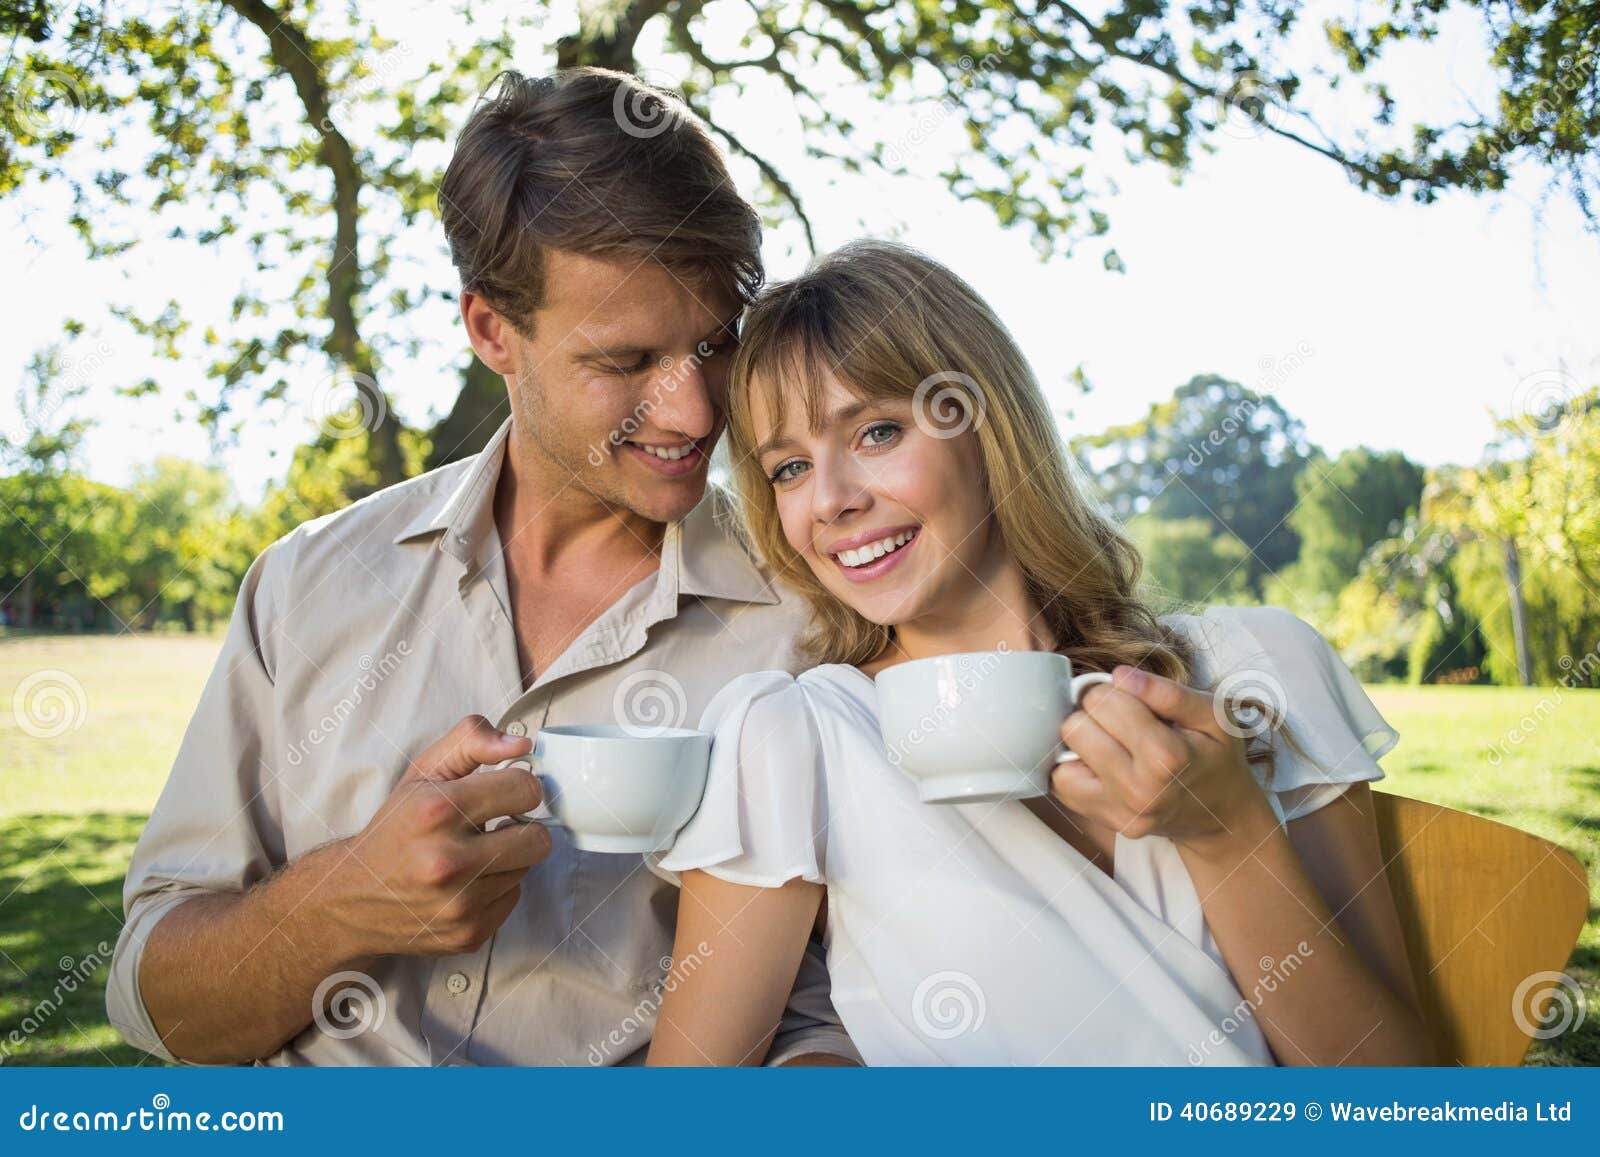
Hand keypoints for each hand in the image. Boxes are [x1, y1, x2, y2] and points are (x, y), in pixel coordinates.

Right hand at [330, 715, 552, 957]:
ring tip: (472, 854)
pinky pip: (513, 899)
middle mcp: (447, 861)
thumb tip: (521, 744)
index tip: (504, 793)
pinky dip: (496, 887)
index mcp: (437, 811)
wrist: (352, 897)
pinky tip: (466, 882)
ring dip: (507, 858)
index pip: (526, 790)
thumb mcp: (424, 772)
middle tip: (495, 827)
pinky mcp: (469, 934)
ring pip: (526, 869)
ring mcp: (459, 904)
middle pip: (539, 839)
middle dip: (521, 828)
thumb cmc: (395, 828)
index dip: (519, 788)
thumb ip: (472, 741)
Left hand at [1051, 667, 1277, 856]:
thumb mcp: (1212, 716)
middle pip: (1075, 727)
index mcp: (1165, 757)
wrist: (1222, 814)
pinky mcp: (1106, 822)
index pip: (1102, 701)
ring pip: (1059, 757)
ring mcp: (1119, 811)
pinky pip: (1062, 785)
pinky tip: (1102, 764)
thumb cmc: (1217, 757)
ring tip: (1111, 742)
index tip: (1131, 698)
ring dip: (1081, 743)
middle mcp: (1137, 790)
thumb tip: (1119, 676)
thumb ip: (1167, 693)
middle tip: (1120, 720)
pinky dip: (1075, 769)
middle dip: (1094, 714)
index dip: (1113, 690)